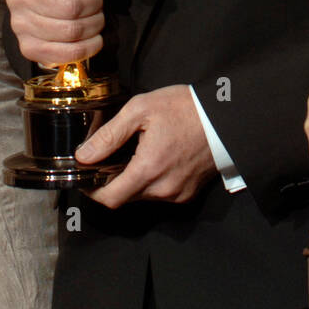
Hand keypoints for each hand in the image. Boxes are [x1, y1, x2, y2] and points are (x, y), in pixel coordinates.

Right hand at [6, 0, 110, 67]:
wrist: (57, 1)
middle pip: (67, 7)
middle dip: (94, 5)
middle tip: (98, 2)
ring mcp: (20, 26)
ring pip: (70, 30)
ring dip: (94, 25)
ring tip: (96, 17)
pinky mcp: (29, 48)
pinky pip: (64, 54)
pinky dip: (87, 48)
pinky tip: (94, 39)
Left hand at [77, 85, 215, 206]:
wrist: (224, 116)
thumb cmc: (185, 109)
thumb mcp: (140, 110)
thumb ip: (109, 135)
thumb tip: (84, 155)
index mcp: (148, 169)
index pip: (109, 198)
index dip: (92, 190)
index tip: (86, 176)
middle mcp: (163, 189)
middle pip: (124, 198)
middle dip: (112, 182)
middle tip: (109, 159)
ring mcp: (177, 193)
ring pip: (142, 196)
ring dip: (133, 181)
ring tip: (135, 155)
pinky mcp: (188, 193)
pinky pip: (160, 194)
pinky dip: (151, 182)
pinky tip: (155, 160)